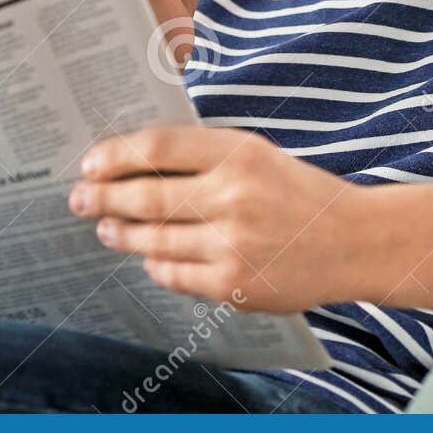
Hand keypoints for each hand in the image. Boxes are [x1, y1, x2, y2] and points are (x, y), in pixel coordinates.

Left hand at [69, 127, 361, 312]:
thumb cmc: (299, 193)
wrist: (354, 242)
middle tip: (77, 197)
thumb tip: (134, 162)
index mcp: (240, 154)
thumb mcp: (259, 155)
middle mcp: (234, 197)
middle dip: (101, 198)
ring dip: (120, 233)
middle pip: (146, 198)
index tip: (89, 163)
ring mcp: (232, 245)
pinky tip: (148, 255)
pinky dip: (155, 264)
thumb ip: (204, 156)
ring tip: (105, 226)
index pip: (158, 148)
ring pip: (153, 240)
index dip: (115, 155)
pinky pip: (173, 274)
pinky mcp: (233, 285)